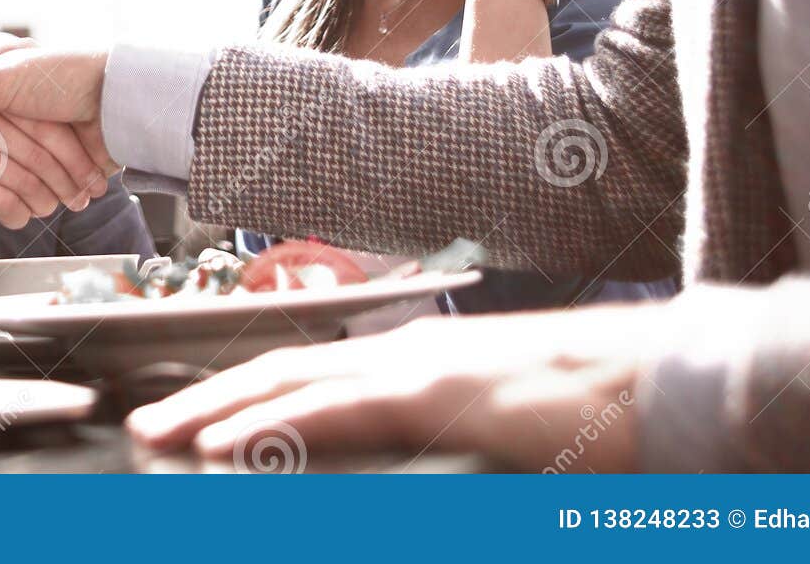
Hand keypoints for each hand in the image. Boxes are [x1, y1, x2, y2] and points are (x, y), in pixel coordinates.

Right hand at [0, 40, 109, 229]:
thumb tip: (45, 81)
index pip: (45, 115)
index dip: (73, 148)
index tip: (94, 169)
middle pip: (40, 148)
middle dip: (67, 178)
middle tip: (84, 197)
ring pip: (21, 176)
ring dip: (43, 200)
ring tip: (50, 209)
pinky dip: (13, 212)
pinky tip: (18, 217)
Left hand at [125, 304, 660, 471]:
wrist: (667, 377)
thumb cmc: (588, 406)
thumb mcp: (489, 424)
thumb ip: (427, 432)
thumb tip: (386, 456)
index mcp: (407, 360)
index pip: (301, 374)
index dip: (235, 393)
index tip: (184, 418)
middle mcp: (399, 354)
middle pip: (276, 374)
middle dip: (203, 400)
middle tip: (141, 425)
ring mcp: (418, 369)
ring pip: (290, 386)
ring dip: (215, 411)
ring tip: (156, 434)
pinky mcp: (441, 396)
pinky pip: (338, 413)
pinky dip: (273, 428)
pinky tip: (225, 446)